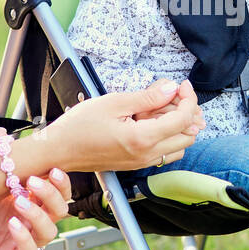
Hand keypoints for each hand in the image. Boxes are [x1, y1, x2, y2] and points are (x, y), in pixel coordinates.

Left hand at [0, 128, 72, 249]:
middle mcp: (29, 219)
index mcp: (27, 197)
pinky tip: (11, 224)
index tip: (52, 170)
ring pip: (49, 231)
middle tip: (32, 181)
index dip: (61, 182)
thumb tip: (3, 135)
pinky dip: (24, 237)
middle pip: (59, 210)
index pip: (57, 191)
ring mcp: (22, 238)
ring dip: (38, 215)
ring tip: (18, 201)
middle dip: (52, 195)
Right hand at [36, 79, 203, 172]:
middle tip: (173, 94)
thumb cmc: (79, 126)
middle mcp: (146, 155)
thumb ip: (147, 97)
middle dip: (187, 112)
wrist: (59, 150)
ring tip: (161, 107)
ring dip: (179, 126)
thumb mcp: (114, 102)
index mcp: (142, 139)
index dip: (188, 99)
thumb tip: (171, 88)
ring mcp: (142, 162)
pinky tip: (152, 121)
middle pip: (188, 135)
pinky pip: (165, 152)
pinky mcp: (137, 164)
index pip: (183, 119)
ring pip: (179, 146)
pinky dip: (168, 136)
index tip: (182, 85)